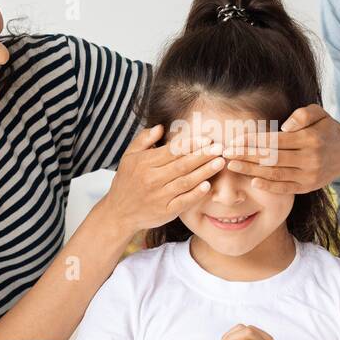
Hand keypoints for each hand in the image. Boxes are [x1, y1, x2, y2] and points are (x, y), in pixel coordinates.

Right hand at [102, 125, 224, 235]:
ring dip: (204, 172)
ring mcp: (159, 196)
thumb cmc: (127, 181)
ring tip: (220, 162)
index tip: (207, 138)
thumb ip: (144, 139)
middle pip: (182, 165)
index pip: (172, 151)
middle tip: (220, 147)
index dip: (191, 144)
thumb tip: (161, 127)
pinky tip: (207, 185)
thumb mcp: (129, 156)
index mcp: (144, 163)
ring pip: (185, 182)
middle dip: (203, 155)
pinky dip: (195, 194)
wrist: (118, 213)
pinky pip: (183, 202)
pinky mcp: (165, 212)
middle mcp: (152, 179)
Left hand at [221, 104, 339, 195]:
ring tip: (233, 166)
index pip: (275, 140)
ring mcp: (309, 175)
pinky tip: (253, 181)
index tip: (235, 140)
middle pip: (271, 158)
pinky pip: (285, 188)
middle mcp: (310, 159)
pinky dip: (269, 186)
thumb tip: (285, 126)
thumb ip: (303, 115)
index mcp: (310, 139)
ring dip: (251, 171)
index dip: (253, 141)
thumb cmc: (326, 128)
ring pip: (275, 174)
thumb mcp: (320, 114)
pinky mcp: (308, 186)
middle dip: (246, 155)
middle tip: (226, 153)